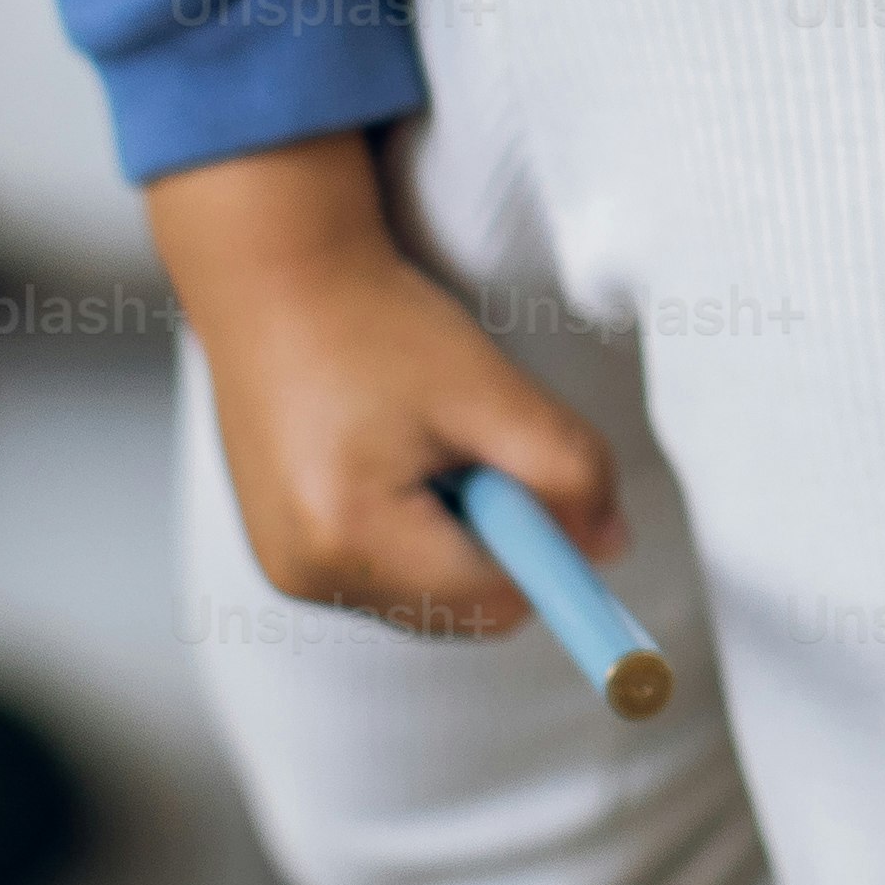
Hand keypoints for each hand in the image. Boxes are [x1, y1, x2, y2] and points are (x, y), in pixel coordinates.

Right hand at [146, 131, 620, 636]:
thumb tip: (611, 545)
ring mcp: (287, 570)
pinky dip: (414, 525)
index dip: (550, 553)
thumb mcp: (488, 389)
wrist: (273, 278)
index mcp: (350, 539)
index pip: (496, 602)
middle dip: (496, 537)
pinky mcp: (284, 552)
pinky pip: (384, 570)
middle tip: (476, 444)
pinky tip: (393, 452)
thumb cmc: (374, 322)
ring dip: (454, 530)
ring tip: (425, 441)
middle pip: (461, 606)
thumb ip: (566, 470)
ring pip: (426, 591)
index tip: (569, 494)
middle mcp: (307, 575)